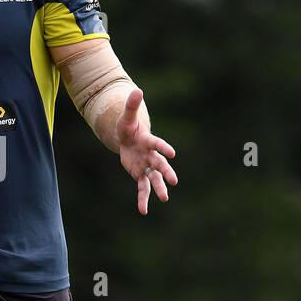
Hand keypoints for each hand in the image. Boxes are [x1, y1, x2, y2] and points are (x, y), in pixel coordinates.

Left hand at [115, 87, 177, 215]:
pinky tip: (143, 211)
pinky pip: (142, 188)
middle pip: (160, 165)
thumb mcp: (126, 117)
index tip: (172, 154)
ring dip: (159, 188)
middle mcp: (151, 155)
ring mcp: (146, 166)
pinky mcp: (140, 175)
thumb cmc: (128, 127)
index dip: (163, 148)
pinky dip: (142, 199)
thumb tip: (136, 89)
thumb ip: (131, 105)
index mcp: (148, 140)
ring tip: (165, 198)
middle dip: (166, 172)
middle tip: (174, 181)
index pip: (157, 144)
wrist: (127, 139)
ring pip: (154, 179)